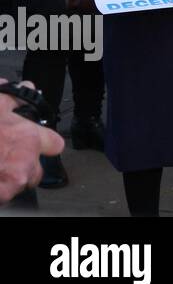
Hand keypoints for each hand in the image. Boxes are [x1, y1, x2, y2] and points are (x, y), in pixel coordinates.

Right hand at [0, 80, 64, 202]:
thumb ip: (14, 96)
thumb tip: (28, 88)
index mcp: (29, 137)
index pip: (55, 144)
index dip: (46, 144)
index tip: (38, 144)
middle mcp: (27, 160)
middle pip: (38, 169)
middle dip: (26, 165)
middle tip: (7, 159)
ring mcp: (14, 179)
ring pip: (22, 182)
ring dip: (12, 178)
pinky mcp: (2, 194)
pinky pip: (7, 194)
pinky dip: (0, 189)